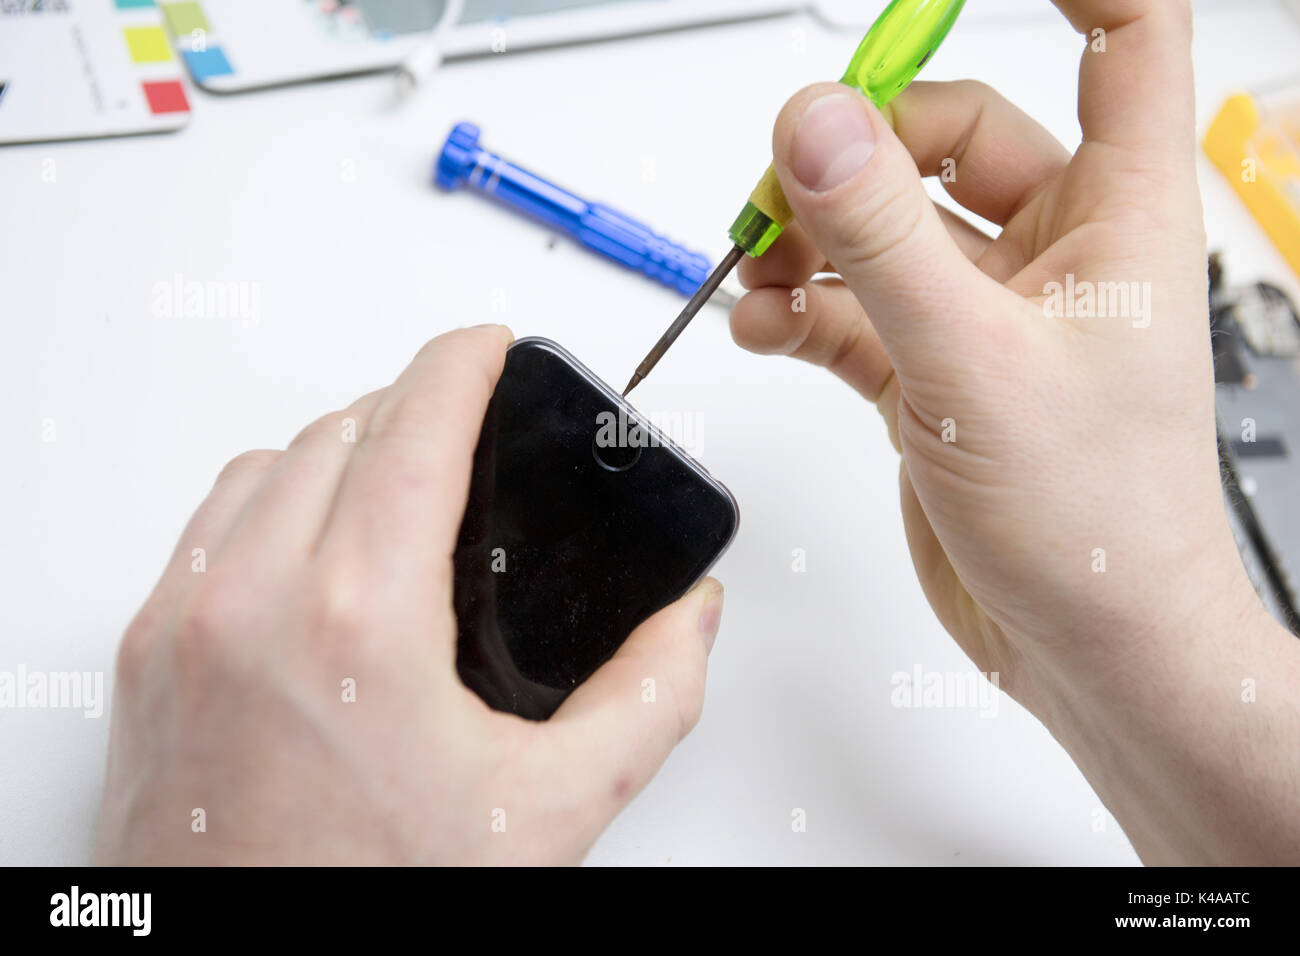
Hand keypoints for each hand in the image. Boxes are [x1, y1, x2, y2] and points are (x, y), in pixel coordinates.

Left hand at [95, 326, 723, 864]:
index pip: (413, 427)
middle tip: (467, 421)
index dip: (463, 363)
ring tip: (399, 474)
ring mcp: (182, 627)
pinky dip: (270, 495)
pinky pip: (209, 521)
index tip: (491, 346)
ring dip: (339, 444)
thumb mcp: (549, 815)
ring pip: (267, 463)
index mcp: (356, 620)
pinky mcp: (144, 658)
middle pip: (341, 429)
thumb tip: (686, 620)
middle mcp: (249, 604)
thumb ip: (646, 700)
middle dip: (413, 402)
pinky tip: (316, 536)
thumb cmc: (368, 905)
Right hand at [731, 0, 1299, 862]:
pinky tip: (762, 324)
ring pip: (882, 226)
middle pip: (947, 132)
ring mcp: (984, 310)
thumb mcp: (974, 362)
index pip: (1122, 38)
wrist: (1082, 644)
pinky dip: (796, 308)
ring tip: (757, 267)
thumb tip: (815, 128)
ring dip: (808, 237)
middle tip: (786, 180)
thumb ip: (882, 242)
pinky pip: (848, 305)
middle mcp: (1052, 250)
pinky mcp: (929, 369)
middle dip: (855, 151)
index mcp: (1115, 213)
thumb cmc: (1097, 521)